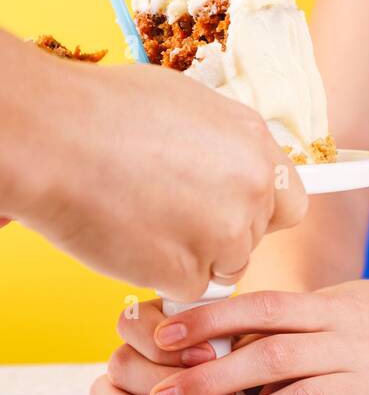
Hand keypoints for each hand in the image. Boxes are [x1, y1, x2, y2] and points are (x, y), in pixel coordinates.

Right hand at [5, 36, 307, 299]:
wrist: (54, 137)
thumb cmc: (104, 111)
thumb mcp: (187, 106)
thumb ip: (223, 144)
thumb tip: (230, 162)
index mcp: (255, 143)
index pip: (289, 199)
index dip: (260, 210)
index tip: (235, 214)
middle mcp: (251, 188)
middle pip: (254, 237)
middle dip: (221, 235)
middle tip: (172, 216)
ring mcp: (224, 233)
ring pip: (224, 267)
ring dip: (192, 257)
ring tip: (143, 219)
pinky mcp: (188, 271)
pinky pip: (186, 287)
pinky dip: (159, 274)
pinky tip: (129, 237)